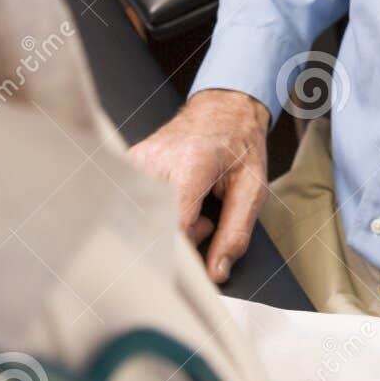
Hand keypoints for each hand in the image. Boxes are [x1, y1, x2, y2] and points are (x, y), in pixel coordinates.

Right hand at [129, 88, 269, 283]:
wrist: (222, 109)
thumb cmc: (238, 144)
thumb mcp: (252, 188)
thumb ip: (236, 232)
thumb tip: (217, 271)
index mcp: (189, 164)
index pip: (173, 226)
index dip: (187, 254)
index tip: (201, 265)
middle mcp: (154, 161)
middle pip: (152, 227)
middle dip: (179, 242)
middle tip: (204, 225)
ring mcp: (136, 162)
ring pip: (140, 220)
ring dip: (166, 228)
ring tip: (190, 210)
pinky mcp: (127, 166)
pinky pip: (135, 206)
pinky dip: (156, 215)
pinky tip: (173, 204)